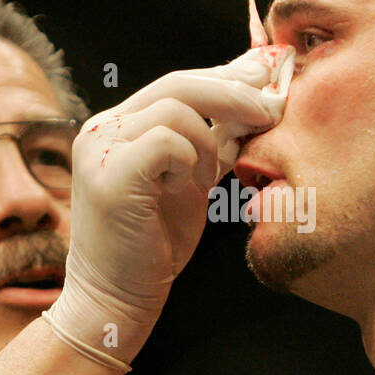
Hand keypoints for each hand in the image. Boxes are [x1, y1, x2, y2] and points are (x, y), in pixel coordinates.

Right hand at [46, 51, 287, 365]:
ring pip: (176, 109)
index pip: (179, 83)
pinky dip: (188, 162)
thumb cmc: (154, 245)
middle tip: (273, 110)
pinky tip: (183, 189)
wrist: (116, 298)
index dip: (227, 77)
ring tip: (203, 182)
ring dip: (206, 143)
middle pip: (178, 83)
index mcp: (120, 126)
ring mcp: (100, 149)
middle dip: (234, 93)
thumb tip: (256, 101)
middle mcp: (103, 129)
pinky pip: (166, 141)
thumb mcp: (193, 181)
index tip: (270, 81)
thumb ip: (216, 141)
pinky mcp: (108, 174)